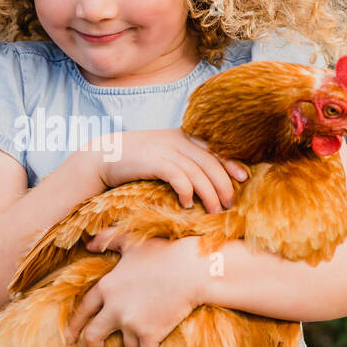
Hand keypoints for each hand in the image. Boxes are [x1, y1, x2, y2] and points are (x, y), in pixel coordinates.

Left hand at [65, 231, 202, 346]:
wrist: (192, 269)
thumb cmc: (164, 251)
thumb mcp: (131, 241)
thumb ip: (107, 239)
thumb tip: (89, 244)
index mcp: (107, 287)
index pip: (83, 309)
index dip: (75, 324)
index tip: (72, 336)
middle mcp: (114, 308)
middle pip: (93, 336)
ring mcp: (132, 323)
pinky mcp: (151, 334)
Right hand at [83, 128, 247, 212]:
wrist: (102, 156)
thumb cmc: (134, 160)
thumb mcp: (161, 153)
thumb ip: (181, 159)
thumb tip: (201, 180)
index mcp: (181, 136)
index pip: (213, 147)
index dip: (231, 162)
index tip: (244, 177)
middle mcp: (176, 140)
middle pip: (210, 162)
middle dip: (223, 184)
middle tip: (230, 203)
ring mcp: (165, 149)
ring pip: (198, 172)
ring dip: (209, 194)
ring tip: (215, 210)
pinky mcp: (152, 161)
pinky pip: (178, 177)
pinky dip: (186, 191)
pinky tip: (188, 204)